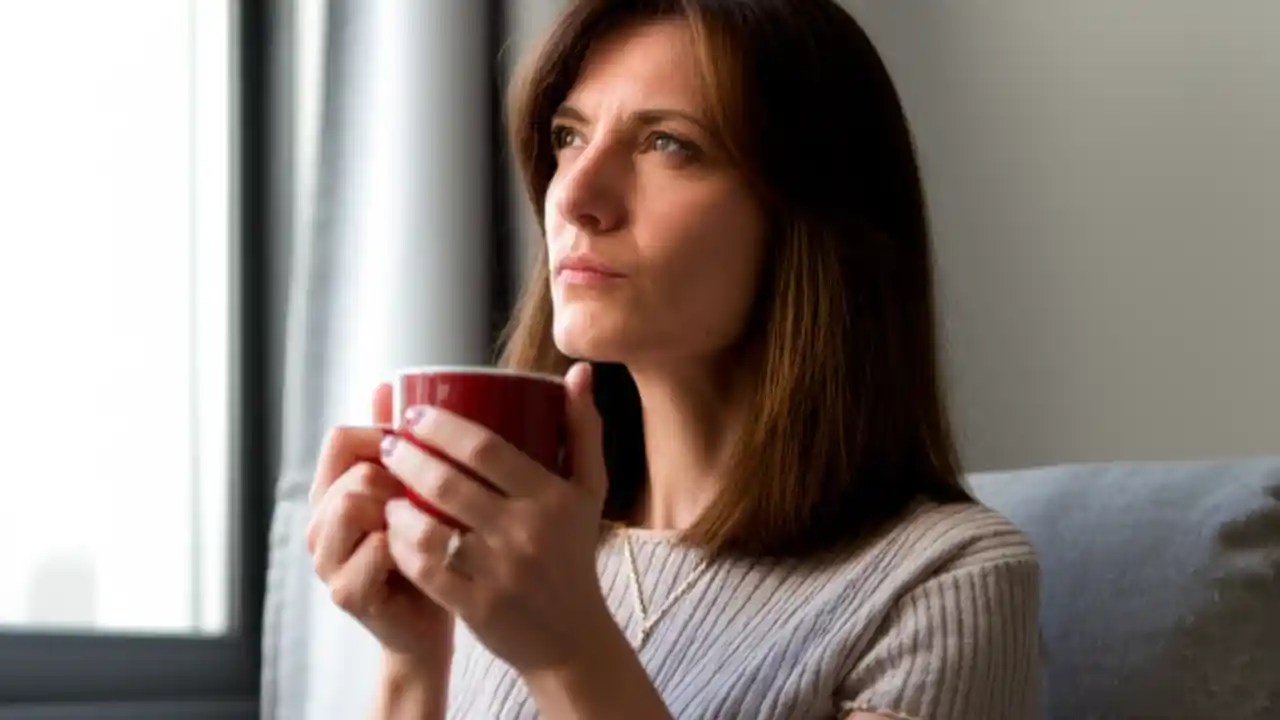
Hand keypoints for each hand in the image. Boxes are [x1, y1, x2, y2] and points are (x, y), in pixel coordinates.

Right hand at [306, 383, 454, 668]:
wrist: (430, 626)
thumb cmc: (429, 550)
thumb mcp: (417, 491)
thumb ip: (400, 445)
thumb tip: (388, 384)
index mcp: (334, 492)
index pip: (340, 438)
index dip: (383, 435)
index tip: (421, 451)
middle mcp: (321, 523)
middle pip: (352, 469)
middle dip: (400, 477)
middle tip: (433, 499)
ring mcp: (327, 560)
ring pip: (354, 502)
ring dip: (400, 508)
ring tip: (431, 523)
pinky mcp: (346, 593)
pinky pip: (375, 547)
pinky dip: (407, 544)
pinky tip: (432, 552)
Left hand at [379, 362, 616, 675]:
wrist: (573, 637)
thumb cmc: (573, 553)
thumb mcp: (589, 490)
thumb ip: (583, 429)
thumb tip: (578, 372)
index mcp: (552, 498)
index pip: (485, 449)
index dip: (441, 426)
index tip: (414, 414)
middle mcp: (527, 533)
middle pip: (448, 484)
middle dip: (407, 456)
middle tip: (388, 443)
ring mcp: (500, 573)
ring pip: (429, 529)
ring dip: (398, 503)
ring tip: (384, 487)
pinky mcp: (478, 608)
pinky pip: (425, 570)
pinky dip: (401, 545)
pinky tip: (391, 528)